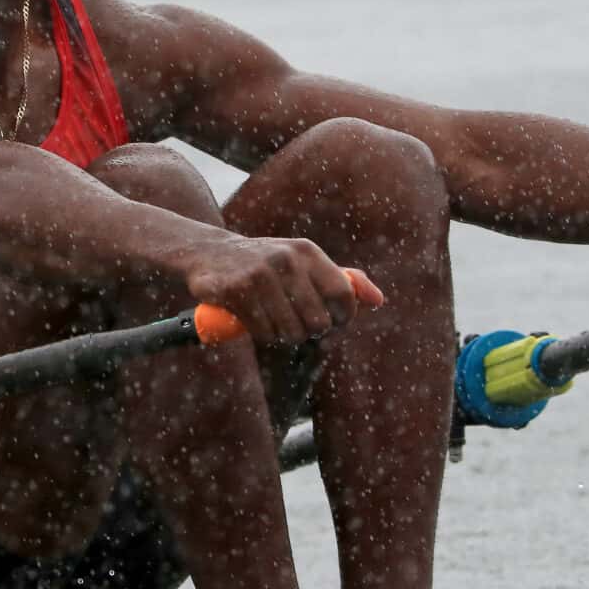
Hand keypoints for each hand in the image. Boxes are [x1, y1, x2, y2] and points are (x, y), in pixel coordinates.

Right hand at [181, 235, 368, 347]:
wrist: (209, 253)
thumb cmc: (267, 263)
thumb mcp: (304, 263)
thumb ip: (343, 280)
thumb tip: (378, 301)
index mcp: (306, 251)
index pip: (342, 294)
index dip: (343, 316)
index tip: (333, 322)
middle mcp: (285, 260)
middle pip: (317, 321)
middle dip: (310, 331)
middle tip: (297, 325)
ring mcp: (258, 275)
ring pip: (289, 332)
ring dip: (284, 337)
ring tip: (275, 323)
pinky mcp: (235, 291)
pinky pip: (262, 332)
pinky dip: (262, 335)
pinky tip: (256, 322)